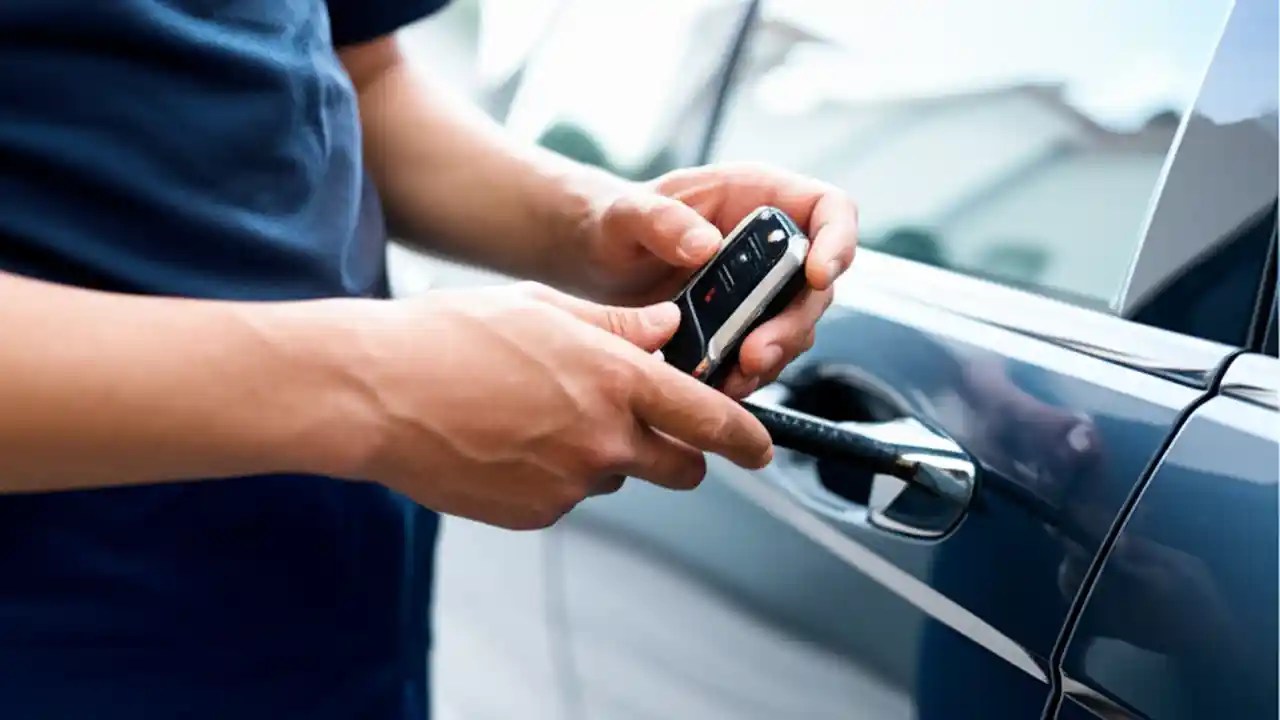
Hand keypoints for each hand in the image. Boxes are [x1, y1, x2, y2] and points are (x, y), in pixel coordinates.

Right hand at [331, 283, 772, 529]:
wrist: (375, 393)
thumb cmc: (451, 337)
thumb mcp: (545, 308)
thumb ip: (619, 327)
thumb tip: (667, 331)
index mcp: (616, 380)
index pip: (710, 421)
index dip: (746, 438)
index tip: (761, 447)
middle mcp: (603, 439)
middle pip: (678, 469)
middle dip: (678, 453)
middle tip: (647, 427)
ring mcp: (568, 484)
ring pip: (614, 477)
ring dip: (602, 454)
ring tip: (538, 414)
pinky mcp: (533, 514)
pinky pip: (565, 496)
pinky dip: (554, 474)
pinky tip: (509, 440)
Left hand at [578, 163, 857, 397]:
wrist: (597, 261)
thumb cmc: (616, 220)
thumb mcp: (627, 213)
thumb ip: (660, 221)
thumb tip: (705, 245)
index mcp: (758, 195)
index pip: (829, 208)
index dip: (838, 241)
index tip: (819, 275)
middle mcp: (771, 242)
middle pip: (818, 284)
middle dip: (794, 324)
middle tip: (757, 353)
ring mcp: (762, 286)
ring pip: (795, 325)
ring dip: (773, 355)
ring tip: (734, 377)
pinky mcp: (745, 323)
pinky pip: (764, 351)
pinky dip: (748, 373)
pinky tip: (720, 384)